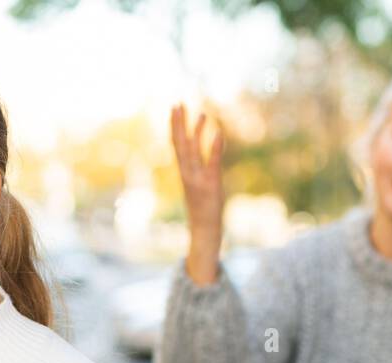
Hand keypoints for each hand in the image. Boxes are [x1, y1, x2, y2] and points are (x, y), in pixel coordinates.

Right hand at [170, 102, 225, 237]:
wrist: (203, 231)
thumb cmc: (202, 208)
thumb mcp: (197, 185)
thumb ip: (197, 169)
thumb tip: (198, 156)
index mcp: (184, 172)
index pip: (177, 145)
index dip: (175, 126)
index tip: (174, 108)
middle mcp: (188, 174)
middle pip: (181, 145)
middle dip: (179, 124)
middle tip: (178, 103)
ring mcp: (198, 180)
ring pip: (194, 152)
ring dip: (197, 132)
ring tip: (202, 113)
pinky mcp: (212, 186)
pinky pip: (212, 164)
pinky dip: (214, 148)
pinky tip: (217, 133)